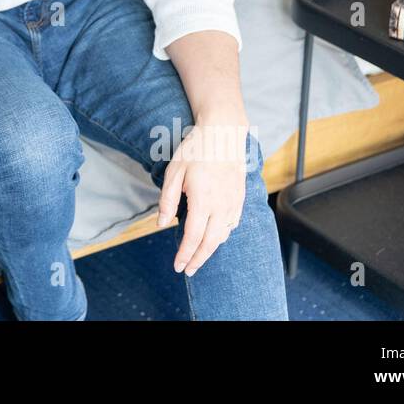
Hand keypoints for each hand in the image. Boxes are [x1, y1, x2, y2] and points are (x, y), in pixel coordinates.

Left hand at [157, 120, 248, 275]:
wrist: (223, 133)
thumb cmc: (195, 150)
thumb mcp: (174, 172)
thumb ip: (167, 201)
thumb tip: (162, 224)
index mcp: (203, 201)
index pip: (193, 238)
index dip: (185, 255)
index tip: (178, 267)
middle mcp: (221, 206)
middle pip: (210, 243)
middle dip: (198, 260)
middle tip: (188, 270)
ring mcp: (233, 203)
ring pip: (223, 235)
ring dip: (211, 248)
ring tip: (198, 255)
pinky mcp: (240, 197)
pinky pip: (233, 223)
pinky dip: (223, 234)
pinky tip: (215, 236)